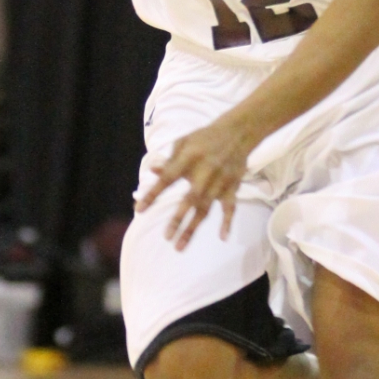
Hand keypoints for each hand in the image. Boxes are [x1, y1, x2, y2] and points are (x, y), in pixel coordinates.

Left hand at [136, 116, 255, 250]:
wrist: (238, 132)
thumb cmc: (204, 138)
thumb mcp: (184, 142)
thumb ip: (169, 159)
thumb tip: (152, 171)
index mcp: (189, 158)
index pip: (168, 178)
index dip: (154, 194)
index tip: (140, 209)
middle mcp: (205, 171)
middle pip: (190, 199)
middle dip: (178, 219)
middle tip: (166, 237)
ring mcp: (220, 180)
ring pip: (206, 208)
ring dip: (193, 228)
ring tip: (180, 246)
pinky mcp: (233, 186)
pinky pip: (230, 206)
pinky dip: (228, 221)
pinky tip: (223, 237)